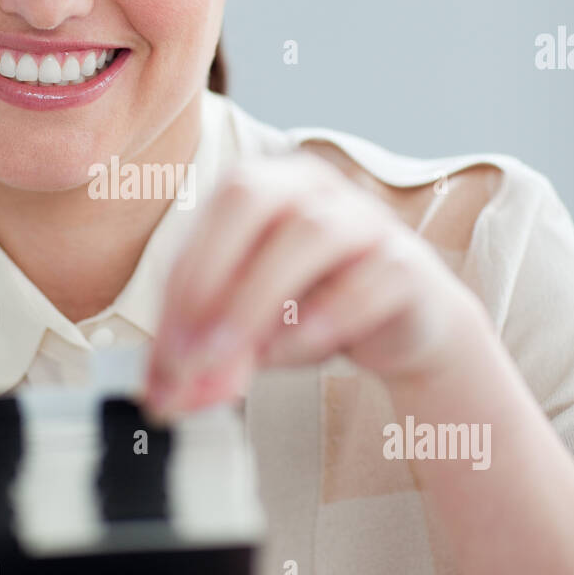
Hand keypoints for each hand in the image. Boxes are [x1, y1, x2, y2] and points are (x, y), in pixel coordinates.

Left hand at [143, 151, 487, 417]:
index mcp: (268, 185)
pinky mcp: (408, 265)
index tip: (164, 356)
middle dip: (210, 276)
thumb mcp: (253, 325)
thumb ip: (210, 344)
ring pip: (309, 233)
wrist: (409, 328)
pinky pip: (365, 282)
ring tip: (236, 360)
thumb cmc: (317, 311)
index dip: (180, 286)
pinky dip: (324, 319)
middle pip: (250, 199)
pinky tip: (294, 352)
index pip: (210, 219)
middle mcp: (316, 187)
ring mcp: (368, 219)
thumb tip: (166, 389)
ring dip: (259, 300)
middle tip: (192, 353)